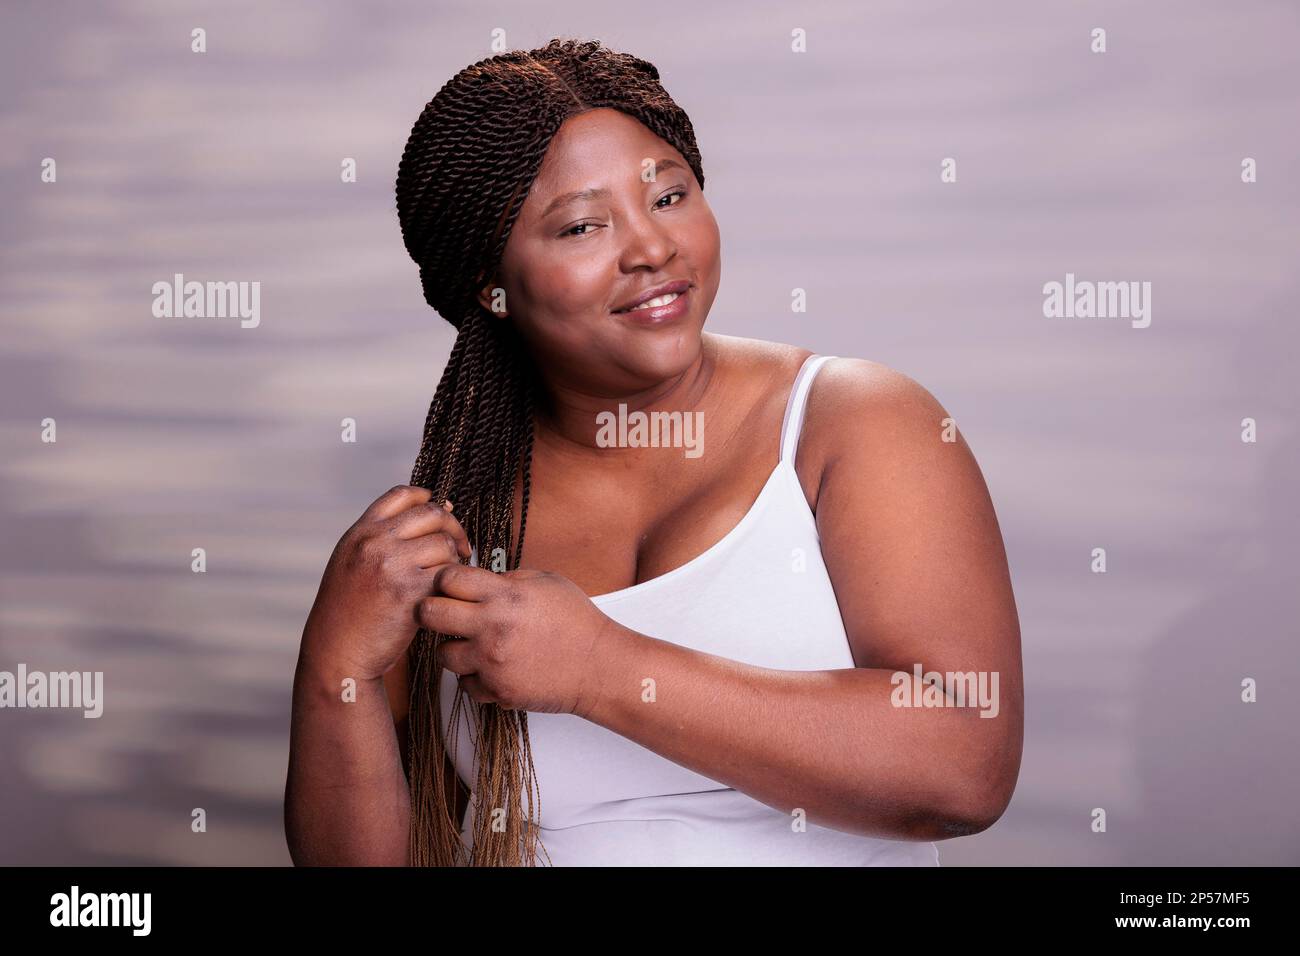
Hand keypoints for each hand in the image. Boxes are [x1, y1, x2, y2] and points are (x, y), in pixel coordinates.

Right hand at [303, 484, 472, 680]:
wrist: (338, 651)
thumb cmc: (350, 610)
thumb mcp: (353, 561)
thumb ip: (385, 535)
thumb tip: (442, 506)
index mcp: (360, 532)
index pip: (403, 494)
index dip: (428, 499)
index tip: (440, 514)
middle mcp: (374, 542)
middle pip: (431, 513)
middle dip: (453, 527)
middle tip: (460, 547)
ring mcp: (391, 564)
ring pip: (444, 543)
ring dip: (452, 559)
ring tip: (445, 576)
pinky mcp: (410, 591)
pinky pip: (448, 573)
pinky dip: (451, 583)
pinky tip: (443, 594)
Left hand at [417, 564, 617, 717]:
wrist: (599, 666)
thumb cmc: (577, 622)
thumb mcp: (547, 582)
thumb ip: (508, 578)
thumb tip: (477, 581)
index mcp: (505, 595)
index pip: (448, 578)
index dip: (446, 579)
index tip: (452, 585)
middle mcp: (493, 627)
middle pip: (430, 613)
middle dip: (433, 610)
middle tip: (445, 614)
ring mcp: (492, 661)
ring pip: (442, 655)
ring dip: (453, 649)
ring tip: (474, 646)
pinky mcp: (496, 690)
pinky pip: (465, 684)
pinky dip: (475, 678)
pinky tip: (492, 668)